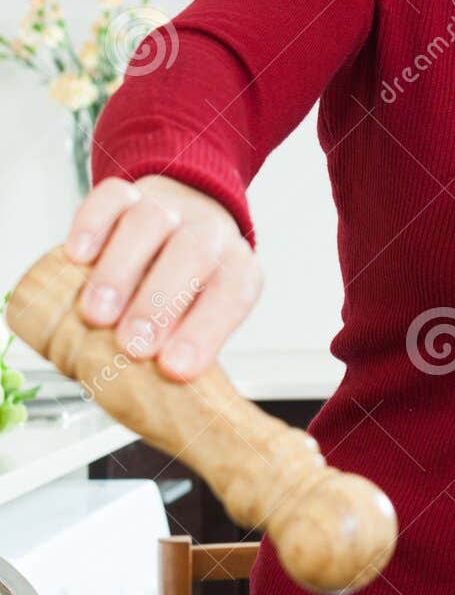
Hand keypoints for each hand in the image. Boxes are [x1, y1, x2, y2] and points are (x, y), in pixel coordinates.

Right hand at [63, 175, 260, 379]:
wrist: (184, 217)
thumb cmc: (189, 284)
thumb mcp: (201, 316)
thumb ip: (183, 346)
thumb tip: (161, 400)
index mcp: (237, 268)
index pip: (233, 294)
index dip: (206, 331)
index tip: (175, 368)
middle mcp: (208, 232)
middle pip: (193, 253)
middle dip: (160, 303)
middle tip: (132, 345)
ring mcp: (168, 208)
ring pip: (149, 223)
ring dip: (121, 272)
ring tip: (96, 315)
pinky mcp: (129, 194)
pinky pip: (112, 198)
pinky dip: (92, 226)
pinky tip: (77, 258)